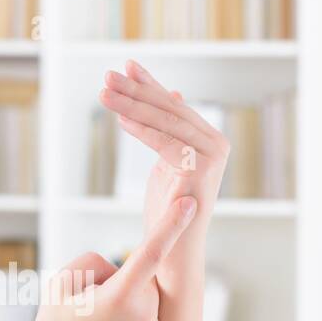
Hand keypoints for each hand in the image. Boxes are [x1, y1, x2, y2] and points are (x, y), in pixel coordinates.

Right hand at [17, 193, 197, 320]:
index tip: (189, 204)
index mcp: (121, 297)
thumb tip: (121, 273)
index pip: (151, 252)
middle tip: (87, 307)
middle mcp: (144, 318)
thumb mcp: (60, 284)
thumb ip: (94, 262)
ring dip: (125, 307)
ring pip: (144, 303)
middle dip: (121, 283)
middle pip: (141, 280)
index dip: (170, 224)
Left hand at [98, 60, 229, 286]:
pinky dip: (142, 129)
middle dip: (136, 90)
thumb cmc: (167, 213)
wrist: (175, 254)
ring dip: (133, 104)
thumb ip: (169, 130)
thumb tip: (173, 93)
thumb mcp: (167, 163)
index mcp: (209, 139)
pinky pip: (167, 141)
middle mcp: (217, 144)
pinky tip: (120, 119)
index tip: (125, 66)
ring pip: (167, 122)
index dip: (149, 85)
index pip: (173, 106)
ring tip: (105, 93)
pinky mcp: (203, 169)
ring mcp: (213, 155)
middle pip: (169, 110)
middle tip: (108, 75)